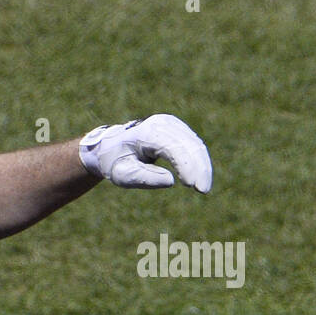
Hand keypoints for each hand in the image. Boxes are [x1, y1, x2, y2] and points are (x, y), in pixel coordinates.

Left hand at [79, 114, 212, 191]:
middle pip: (189, 144)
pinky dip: (199, 162)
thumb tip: (170, 181)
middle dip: (199, 168)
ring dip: (202, 167)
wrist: (112, 145)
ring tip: (203, 188)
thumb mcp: (122, 174)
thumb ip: (143, 178)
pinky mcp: (179, 130)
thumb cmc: (115, 161)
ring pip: (195, 144)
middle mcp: (163, 124)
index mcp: (147, 132)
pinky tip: (200, 178)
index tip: (191, 185)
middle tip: (203, 190)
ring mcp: (173, 125)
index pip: (173, 147)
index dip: (185, 166)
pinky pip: (194, 145)